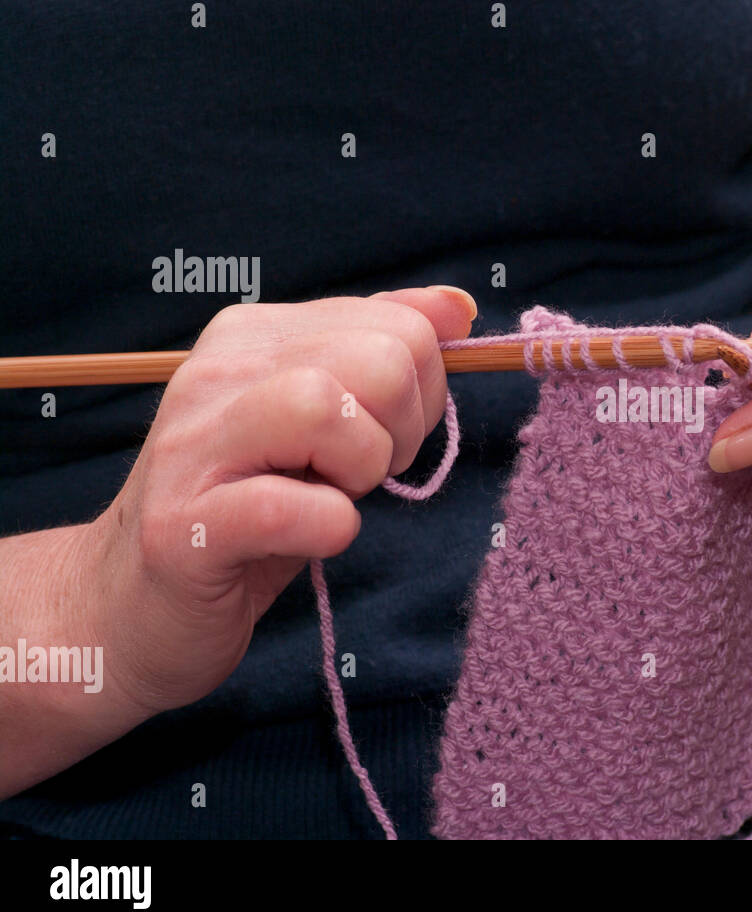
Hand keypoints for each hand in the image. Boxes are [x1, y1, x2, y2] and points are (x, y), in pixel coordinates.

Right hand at [83, 286, 475, 716]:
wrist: (135, 605)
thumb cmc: (249, 509)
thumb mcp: (328, 422)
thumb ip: (383, 354)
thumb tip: (457, 306)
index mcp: (257, 336)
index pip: (400, 327)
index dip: (419, 395)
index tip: (375, 439)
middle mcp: (219, 371)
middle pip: (381, 361)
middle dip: (400, 431)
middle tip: (354, 476)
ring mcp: (194, 444)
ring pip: (329, 409)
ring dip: (362, 471)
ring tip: (328, 498)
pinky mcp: (185, 526)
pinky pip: (293, 507)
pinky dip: (330, 526)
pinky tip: (312, 536)